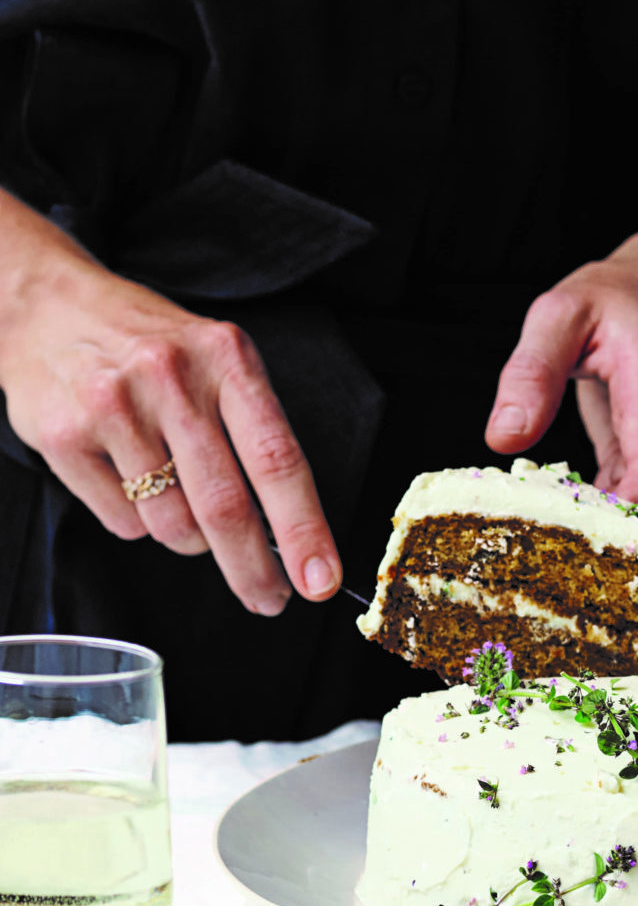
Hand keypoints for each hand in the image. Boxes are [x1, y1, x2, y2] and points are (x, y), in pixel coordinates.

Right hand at [0, 218, 339, 615]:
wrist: (49, 306)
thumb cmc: (149, 345)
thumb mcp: (216, 361)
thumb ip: (251, 433)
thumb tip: (288, 533)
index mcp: (226, 359)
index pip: (277, 459)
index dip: (304, 529)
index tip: (321, 580)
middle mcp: (171, 378)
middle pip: (225, 506)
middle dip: (253, 569)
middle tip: (270, 599)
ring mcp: (113, 405)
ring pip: (172, 525)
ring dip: (187, 538)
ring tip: (175, 497)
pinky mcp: (65, 435)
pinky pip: (122, 522)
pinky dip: (137, 522)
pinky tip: (126, 477)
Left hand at [484, 228, 637, 518]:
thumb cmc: (614, 301)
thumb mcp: (557, 315)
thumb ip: (531, 372)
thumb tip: (505, 437)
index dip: (625, 514)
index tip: (579, 540)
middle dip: (609, 537)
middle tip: (548, 555)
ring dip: (609, 532)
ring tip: (554, 542)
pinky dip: (612, 520)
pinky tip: (572, 522)